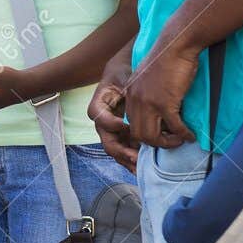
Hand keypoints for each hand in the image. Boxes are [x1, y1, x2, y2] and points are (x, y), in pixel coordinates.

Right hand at [88, 55, 136, 172]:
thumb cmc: (123, 73)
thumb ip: (125, 87)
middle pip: (108, 142)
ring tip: (141, 168)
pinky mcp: (123, 137)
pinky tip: (144, 166)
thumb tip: (134, 99)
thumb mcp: (122, 76)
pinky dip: (134, 159)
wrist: (125, 74)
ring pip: (117, 151)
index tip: (125, 125)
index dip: (112, 124)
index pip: (100, 119)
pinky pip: (126, 151)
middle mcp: (103, 123)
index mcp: (98, 107)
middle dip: (122, 152)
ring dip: (129, 160)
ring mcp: (112, 133)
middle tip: (136, 157)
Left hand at [123, 35, 199, 148]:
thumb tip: (158, 112)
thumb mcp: (149, 77)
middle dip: (155, 143)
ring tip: (179, 140)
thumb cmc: (168, 57)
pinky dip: (183, 134)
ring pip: (152, 136)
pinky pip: (174, 127)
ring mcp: (149, 102)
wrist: (176, 44)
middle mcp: (135, 100)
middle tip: (170, 142)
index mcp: (130, 93)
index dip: (145, 133)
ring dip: (167, 143)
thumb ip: (148, 93)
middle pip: (139, 134)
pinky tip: (190, 135)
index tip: (159, 134)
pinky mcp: (165, 102)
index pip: (131, 123)